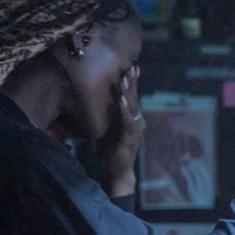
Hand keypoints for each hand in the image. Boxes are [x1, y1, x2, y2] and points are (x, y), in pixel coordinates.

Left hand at [98, 65, 143, 196]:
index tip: (131, 65)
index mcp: (131, 116)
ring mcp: (135, 128)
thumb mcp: (108, 127)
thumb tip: (97, 99)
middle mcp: (137, 120)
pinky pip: (127, 121)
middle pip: (133, 97)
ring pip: (131, 106)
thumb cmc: (111, 148)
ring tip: (124, 78)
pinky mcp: (130, 137)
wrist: (118, 169)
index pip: (131, 95)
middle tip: (130, 64)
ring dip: (127, 92)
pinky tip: (120, 100)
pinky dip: (124, 110)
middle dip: (131, 81)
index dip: (132, 81)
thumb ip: (108, 114)